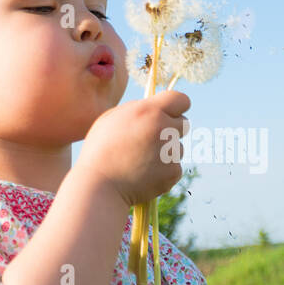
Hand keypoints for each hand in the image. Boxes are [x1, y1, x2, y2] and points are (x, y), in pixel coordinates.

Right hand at [79, 90, 190, 208]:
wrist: (99, 185)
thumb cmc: (100, 149)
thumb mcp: (112, 118)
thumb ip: (137, 109)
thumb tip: (154, 108)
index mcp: (148, 111)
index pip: (181, 99)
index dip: (177, 106)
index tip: (171, 112)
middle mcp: (164, 129)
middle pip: (184, 123)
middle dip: (172, 128)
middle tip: (151, 138)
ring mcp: (170, 152)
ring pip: (177, 147)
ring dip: (165, 151)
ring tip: (140, 160)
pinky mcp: (173, 172)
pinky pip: (174, 166)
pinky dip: (163, 170)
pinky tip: (143, 173)